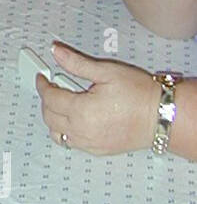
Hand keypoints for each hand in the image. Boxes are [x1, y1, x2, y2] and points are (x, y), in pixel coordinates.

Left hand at [36, 42, 158, 154]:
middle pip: (49, 117)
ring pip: (57, 134)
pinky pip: (71, 143)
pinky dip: (66, 132)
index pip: (49, 98)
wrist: (162, 116)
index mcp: (81, 111)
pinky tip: (74, 120)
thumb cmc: (139, 93)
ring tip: (63, 104)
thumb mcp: (106, 72)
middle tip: (54, 87)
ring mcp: (89, 144)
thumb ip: (77, 63)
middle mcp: (82, 131)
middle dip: (47, 100)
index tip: (42, 77)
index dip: (42, 85)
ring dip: (53, 118)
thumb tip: (56, 52)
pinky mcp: (97, 151)